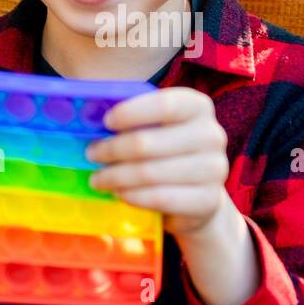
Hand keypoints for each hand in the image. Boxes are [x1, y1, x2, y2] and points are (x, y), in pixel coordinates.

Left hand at [84, 87, 228, 238]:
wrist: (198, 198)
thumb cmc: (167, 155)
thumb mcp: (155, 129)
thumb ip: (132, 119)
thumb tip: (88, 116)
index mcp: (198, 107)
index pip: (164, 104)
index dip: (130, 112)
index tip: (106, 122)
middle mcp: (212, 135)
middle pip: (148, 142)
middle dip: (112, 150)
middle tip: (91, 154)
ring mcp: (215, 169)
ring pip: (150, 173)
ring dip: (116, 177)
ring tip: (97, 179)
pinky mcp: (209, 201)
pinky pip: (160, 198)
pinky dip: (133, 196)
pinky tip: (119, 194)